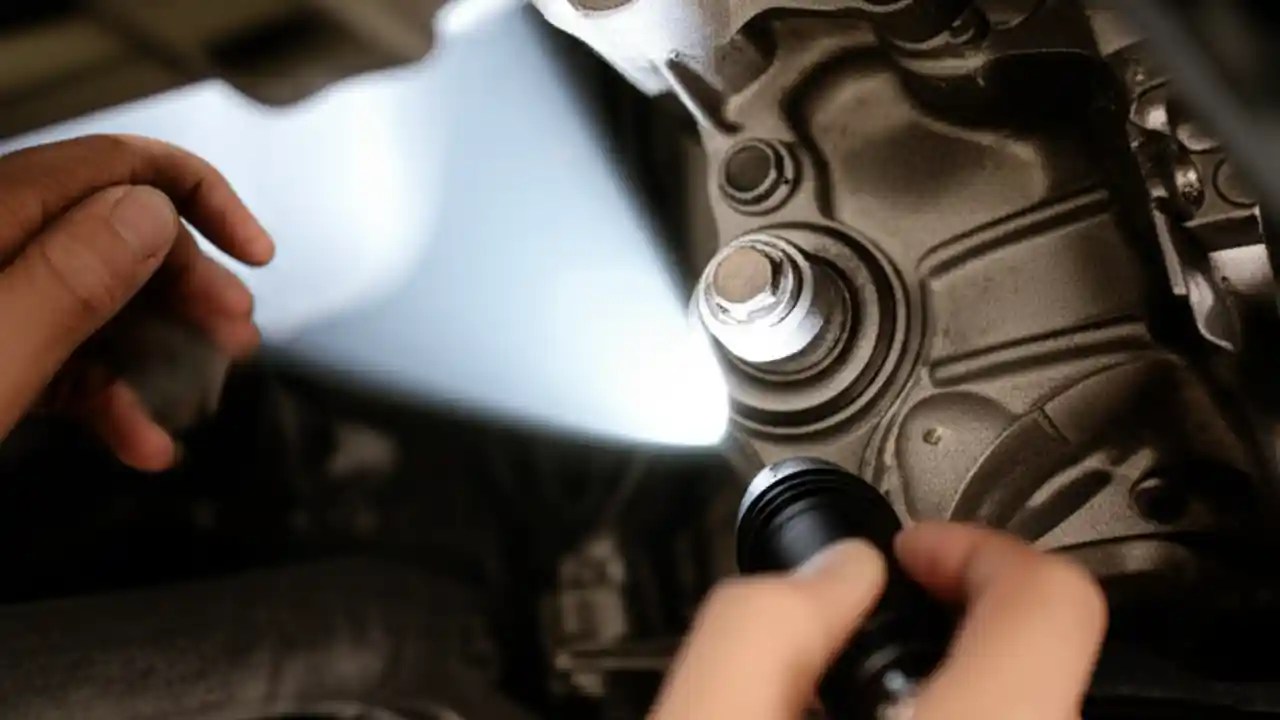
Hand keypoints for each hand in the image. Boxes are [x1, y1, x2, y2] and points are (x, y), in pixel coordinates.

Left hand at [0, 134, 273, 470]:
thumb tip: (150, 213)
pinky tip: (140, 442)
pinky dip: (108, 395)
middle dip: (189, 286)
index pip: (116, 165)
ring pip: (93, 299)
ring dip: (159, 346)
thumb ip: (69, 276)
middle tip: (238, 334)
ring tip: (204, 392)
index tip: (256, 253)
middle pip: (114, 232)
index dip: (201, 198)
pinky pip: (58, 354)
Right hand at [651, 523, 1106, 718]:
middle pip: (1040, 644)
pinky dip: (956, 711)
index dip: (973, 544)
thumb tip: (829, 569)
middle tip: (880, 615)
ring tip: (865, 686)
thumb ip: (760, 618)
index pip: (1047, 594)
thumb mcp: (708, 719)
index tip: (913, 553)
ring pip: (1025, 697)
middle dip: (952, 607)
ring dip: (954, 669)